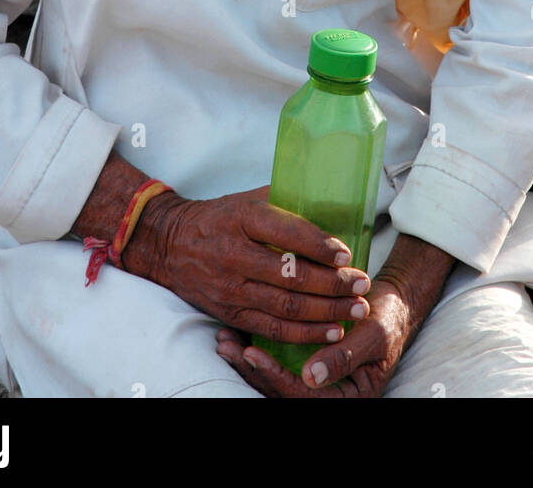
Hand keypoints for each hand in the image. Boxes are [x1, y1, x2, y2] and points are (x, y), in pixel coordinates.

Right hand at [124, 185, 371, 344]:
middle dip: (333, 283)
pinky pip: (273, 329)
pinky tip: (332, 330)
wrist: (170, 245)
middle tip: (362, 283)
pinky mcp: (230, 313)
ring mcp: (231, 289)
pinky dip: (305, 333)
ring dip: (326, 311)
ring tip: (356, 308)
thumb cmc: (219, 218)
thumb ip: (285, 200)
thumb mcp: (247, 199)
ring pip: (286, 307)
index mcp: (242, 218)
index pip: (286, 232)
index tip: (345, 252)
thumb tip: (332, 200)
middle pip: (291, 275)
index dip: (318, 244)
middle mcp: (235, 255)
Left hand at [215, 277, 413, 397]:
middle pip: (283, 393)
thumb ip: (344, 356)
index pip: (305, 396)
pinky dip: (256, 354)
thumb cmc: (387, 318)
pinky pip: (277, 367)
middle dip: (253, 372)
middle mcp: (329, 395)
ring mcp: (315, 383)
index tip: (254, 353)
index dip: (278, 377)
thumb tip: (310, 377)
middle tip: (227, 347)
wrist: (392, 305)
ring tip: (224, 343)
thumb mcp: (374, 334)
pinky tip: (236, 337)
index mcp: (349, 397)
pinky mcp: (305, 367)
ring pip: (274, 383)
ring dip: (248, 365)